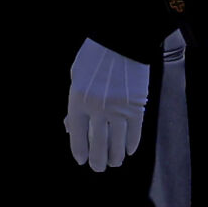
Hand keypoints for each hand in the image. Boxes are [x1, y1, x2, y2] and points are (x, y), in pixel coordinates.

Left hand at [64, 39, 149, 171]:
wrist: (123, 38)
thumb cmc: (96, 55)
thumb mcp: (76, 77)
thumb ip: (74, 103)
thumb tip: (70, 127)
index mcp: (78, 101)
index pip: (77, 136)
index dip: (79, 152)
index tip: (82, 160)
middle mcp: (97, 108)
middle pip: (97, 144)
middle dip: (98, 160)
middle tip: (99, 168)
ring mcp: (118, 108)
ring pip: (117, 142)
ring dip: (116, 156)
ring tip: (116, 162)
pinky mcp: (137, 105)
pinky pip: (135, 130)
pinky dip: (133, 142)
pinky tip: (130, 150)